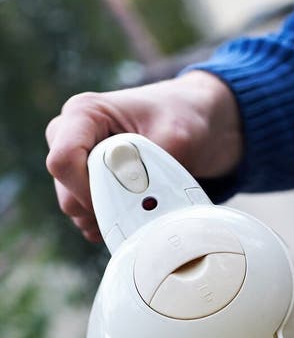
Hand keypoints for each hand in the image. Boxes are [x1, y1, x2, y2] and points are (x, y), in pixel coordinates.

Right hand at [45, 71, 242, 241]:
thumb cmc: (180, 117)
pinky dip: (111, 223)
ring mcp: (74, 162)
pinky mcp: (82, 184)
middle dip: (105, 209)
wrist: (186, 120)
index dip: (88, 190)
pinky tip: (136, 212)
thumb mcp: (177, 137)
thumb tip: (142, 200)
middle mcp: (68, 136)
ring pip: (76, 211)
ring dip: (110, 218)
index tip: (123, 200)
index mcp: (83, 114)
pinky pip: (85, 218)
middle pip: (68, 195)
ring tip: (145, 203)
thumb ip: (153, 166)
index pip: (63, 162)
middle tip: (143, 204)